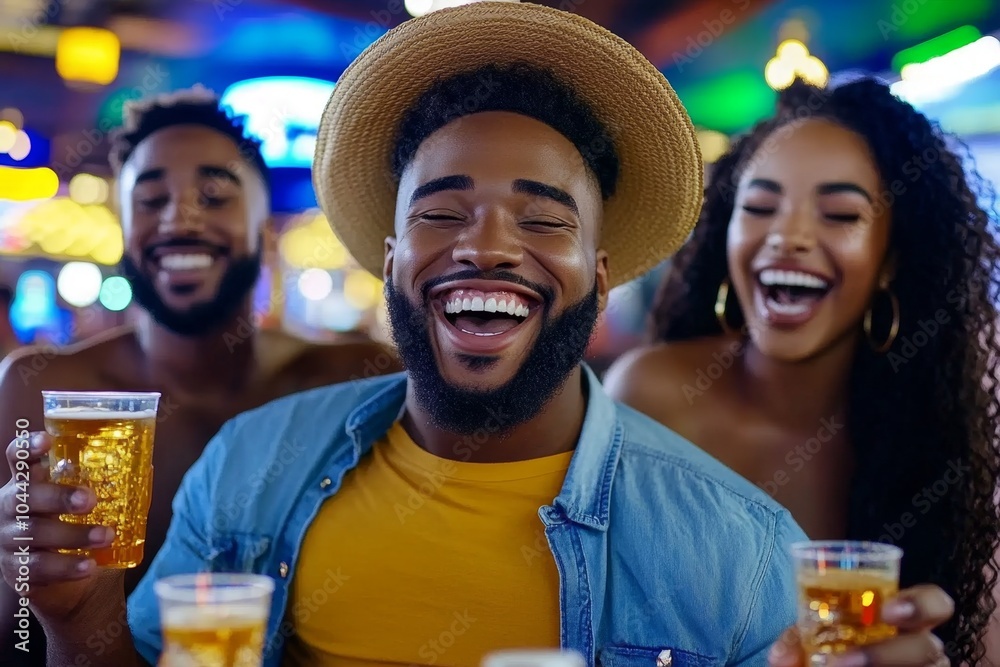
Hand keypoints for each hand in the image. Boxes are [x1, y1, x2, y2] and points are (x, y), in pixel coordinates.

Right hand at [0, 431, 117, 621]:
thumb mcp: (87, 503)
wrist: (67, 582)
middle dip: (58, 497)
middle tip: (91, 501)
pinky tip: (89, 566)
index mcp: (29, 482)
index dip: (27, 448)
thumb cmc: (76, 528)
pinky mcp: (15, 570)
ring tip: (106, 536)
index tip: (47, 441)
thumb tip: (144, 465)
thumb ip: (106, 484)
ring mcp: (9, 540)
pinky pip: (36, 568)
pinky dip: (66, 567)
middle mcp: (12, 508)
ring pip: (33, 534)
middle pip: (24, 496)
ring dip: (73, 535)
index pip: (18, 458)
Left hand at [768, 584, 953, 665]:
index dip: (920, 604)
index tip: (886, 610)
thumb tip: (778, 658)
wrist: (834, 663)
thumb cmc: (834, 642)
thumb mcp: (817, 632)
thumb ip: (799, 637)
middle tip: (844, 660)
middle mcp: (921, 646)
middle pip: (930, 648)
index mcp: (904, 617)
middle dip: (891, 653)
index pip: (935, 602)